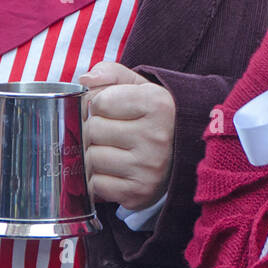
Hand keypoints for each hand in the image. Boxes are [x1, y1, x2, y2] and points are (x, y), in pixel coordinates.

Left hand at [79, 61, 174, 210]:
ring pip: (91, 159)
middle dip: (94, 129)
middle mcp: (157, 136)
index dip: (98, 104)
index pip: (99, 101)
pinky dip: (99, 179)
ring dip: (94, 155)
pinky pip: (97, 185)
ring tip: (112, 150)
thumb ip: (112, 74)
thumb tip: (85, 79)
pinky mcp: (140, 193)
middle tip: (109, 131)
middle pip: (92, 130)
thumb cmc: (154, 117)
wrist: (182, 154)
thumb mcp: (141, 87)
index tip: (109, 108)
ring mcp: (149, 168)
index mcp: (158, 104)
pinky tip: (115, 170)